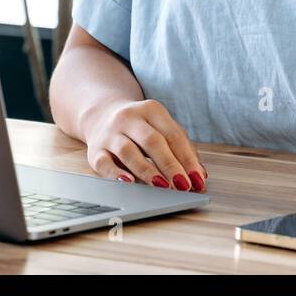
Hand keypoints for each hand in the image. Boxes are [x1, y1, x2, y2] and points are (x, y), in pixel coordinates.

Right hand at [81, 98, 207, 191]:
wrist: (102, 114)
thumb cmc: (140, 127)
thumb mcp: (161, 127)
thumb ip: (182, 147)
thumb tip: (200, 175)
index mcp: (151, 110)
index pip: (173, 135)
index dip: (187, 158)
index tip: (198, 179)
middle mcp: (129, 118)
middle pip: (152, 141)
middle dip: (170, 165)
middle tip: (184, 185)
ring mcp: (110, 133)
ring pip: (128, 151)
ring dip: (147, 170)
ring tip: (163, 186)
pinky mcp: (95, 150)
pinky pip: (104, 163)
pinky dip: (116, 174)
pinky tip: (129, 183)